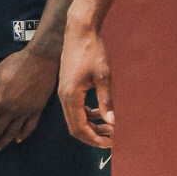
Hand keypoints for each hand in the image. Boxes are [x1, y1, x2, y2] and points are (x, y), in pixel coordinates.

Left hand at [0, 46, 57, 151]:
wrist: (41, 60)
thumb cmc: (16, 63)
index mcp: (0, 101)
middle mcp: (12, 110)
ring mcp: (26, 111)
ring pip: (12, 132)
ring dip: (3, 141)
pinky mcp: (37, 110)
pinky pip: (29, 127)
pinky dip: (23, 135)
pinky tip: (17, 139)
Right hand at [58, 20, 113, 150]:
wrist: (79, 31)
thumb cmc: (92, 51)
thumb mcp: (103, 76)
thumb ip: (106, 101)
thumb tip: (112, 122)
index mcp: (71, 97)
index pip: (80, 128)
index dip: (95, 139)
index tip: (110, 144)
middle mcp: (63, 97)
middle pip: (75, 127)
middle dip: (93, 136)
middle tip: (112, 139)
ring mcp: (63, 92)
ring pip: (75, 119)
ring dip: (91, 126)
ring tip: (110, 127)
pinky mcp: (67, 87)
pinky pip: (75, 108)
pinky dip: (87, 115)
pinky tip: (100, 113)